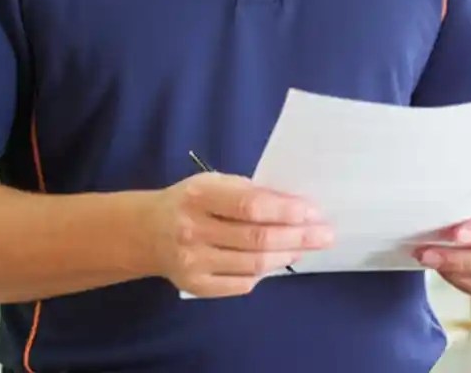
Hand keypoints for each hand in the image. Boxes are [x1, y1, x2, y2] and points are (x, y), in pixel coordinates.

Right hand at [146, 172, 334, 297]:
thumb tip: (296, 205)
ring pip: (253, 264)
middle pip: (257, 239)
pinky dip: (265, 272)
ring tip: (308, 247)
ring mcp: (193, 262)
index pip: (250, 206)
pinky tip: (280, 261)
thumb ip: (250, 192)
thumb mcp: (214, 183)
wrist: (145, 232)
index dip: (286, 210)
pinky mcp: (195, 286)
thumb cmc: (190, 202)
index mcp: (199, 197)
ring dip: (287, 255)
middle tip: (325, 234)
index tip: (313, 211)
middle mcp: (193, 231)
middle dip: (298, 236)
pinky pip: (241, 283)